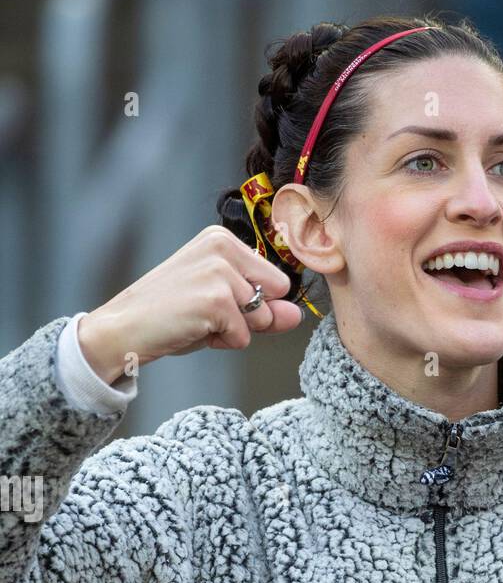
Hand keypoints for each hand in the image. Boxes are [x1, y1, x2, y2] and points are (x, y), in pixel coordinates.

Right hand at [78, 225, 303, 383]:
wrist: (125, 327)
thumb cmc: (170, 314)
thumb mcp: (222, 307)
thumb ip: (263, 308)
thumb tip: (297, 315)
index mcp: (223, 239)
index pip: (275, 280)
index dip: (251, 303)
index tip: (214, 303)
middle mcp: (223, 247)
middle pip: (274, 296)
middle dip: (250, 317)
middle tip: (207, 315)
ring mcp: (219, 271)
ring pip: (260, 318)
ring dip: (234, 331)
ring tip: (197, 321)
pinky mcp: (216, 299)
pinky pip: (244, 336)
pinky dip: (223, 342)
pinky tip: (193, 329)